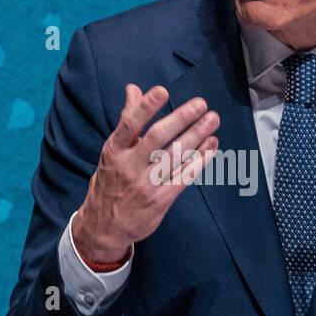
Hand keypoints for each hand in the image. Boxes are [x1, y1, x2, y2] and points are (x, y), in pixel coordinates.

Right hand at [72, 84, 219, 263]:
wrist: (104, 227)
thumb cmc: (110, 182)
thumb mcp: (112, 151)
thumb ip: (127, 120)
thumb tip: (133, 89)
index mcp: (114, 151)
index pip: (129, 125)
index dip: (146, 107)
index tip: (162, 90)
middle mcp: (129, 166)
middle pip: (157, 139)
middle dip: (181, 119)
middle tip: (201, 104)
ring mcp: (146, 184)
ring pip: (174, 156)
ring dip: (196, 136)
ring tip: (212, 121)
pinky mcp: (160, 200)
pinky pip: (184, 176)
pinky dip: (199, 160)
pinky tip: (211, 146)